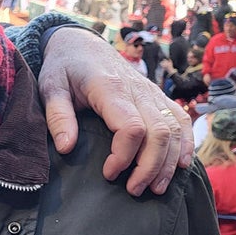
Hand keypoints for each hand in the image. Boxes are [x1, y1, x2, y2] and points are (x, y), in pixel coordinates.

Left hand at [38, 26, 191, 196]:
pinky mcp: (157, 96)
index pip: (131, 128)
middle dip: (150, 167)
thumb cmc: (64, 67)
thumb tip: (66, 148)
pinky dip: (185, 143)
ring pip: (174, 129)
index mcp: (110, 88)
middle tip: (134, 191)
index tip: (108, 174)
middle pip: (159, 132)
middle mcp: (138, 90)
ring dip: (168, 162)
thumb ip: (58, 116)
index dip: (124, 156)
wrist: (81, 44)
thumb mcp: (50, 87)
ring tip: (155, 188)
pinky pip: (180, 119)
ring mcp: (151, 92)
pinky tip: (180, 166)